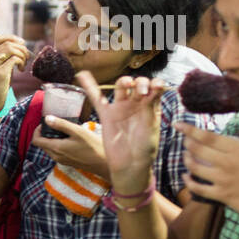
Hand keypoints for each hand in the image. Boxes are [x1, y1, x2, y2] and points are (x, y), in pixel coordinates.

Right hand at [0, 35, 29, 108]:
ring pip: (11, 49)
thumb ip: (5, 58)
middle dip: (21, 47)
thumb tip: (20, 47)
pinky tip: (21, 70)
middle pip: (7, 43)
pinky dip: (21, 62)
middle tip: (26, 57)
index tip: (21, 43)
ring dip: (22, 54)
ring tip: (23, 64)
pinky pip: (14, 59)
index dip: (12, 37)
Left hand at [31, 119, 108, 178]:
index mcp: (56, 148)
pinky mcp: (68, 162)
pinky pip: (58, 152)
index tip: (45, 123)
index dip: (37, 131)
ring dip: (53, 139)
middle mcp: (56, 156)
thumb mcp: (78, 131)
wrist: (105, 164)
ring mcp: (62, 161)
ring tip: (65, 131)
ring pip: (50, 149)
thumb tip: (47, 118)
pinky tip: (72, 139)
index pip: (36, 141)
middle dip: (45, 134)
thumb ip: (61, 124)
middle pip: (42, 144)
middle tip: (56, 125)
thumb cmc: (93, 146)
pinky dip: (59, 145)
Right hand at [78, 71, 163, 193]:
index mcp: (150, 107)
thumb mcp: (152, 126)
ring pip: (121, 87)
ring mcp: (120, 109)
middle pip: (137, 83)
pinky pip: (96, 98)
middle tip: (142, 92)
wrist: (131, 164)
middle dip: (140, 83)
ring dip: (125, 81)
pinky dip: (89, 85)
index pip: (154, 87)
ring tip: (128, 85)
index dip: (156, 83)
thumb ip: (151, 106)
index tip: (156, 88)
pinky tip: (82, 74)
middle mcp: (135, 105)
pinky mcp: (106, 115)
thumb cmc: (145, 148)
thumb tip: (155, 87)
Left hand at [176, 121, 238, 229]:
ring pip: (194, 167)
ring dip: (186, 160)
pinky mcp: (221, 195)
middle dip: (187, 143)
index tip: (178, 124)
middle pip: (197, 149)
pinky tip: (186, 177)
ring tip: (186, 156)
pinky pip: (197, 187)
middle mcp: (228, 162)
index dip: (190, 130)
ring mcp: (223, 179)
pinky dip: (188, 181)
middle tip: (186, 141)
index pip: (208, 137)